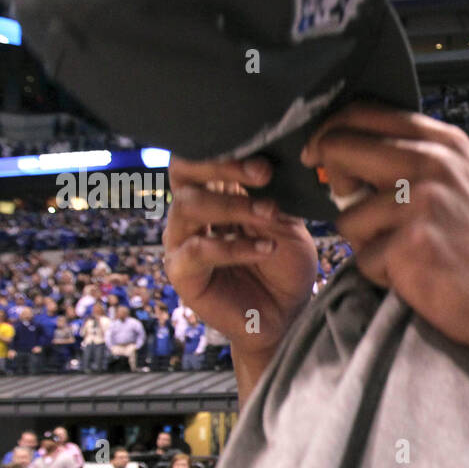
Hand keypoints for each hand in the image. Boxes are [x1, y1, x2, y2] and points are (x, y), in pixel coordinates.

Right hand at [162, 157, 317, 364]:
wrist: (287, 316)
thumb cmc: (285, 265)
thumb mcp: (286, 224)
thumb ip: (271, 196)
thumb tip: (264, 165)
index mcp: (213, 193)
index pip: (201, 157)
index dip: (227, 151)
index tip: (266, 162)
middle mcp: (191, 213)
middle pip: (183, 172)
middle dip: (222, 167)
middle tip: (263, 174)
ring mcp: (182, 241)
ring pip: (188, 207)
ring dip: (233, 206)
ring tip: (270, 214)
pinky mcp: (181, 273)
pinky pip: (197, 250)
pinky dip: (234, 246)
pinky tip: (265, 248)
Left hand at [301, 102, 468, 366]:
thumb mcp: (465, 182)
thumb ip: (418, 159)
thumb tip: (349, 149)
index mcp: (444, 142)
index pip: (362, 113)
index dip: (330, 133)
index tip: (318, 154)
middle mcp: (432, 162)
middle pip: (338, 148)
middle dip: (333, 181)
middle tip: (354, 209)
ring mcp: (420, 202)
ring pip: (346, 215)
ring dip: (365, 243)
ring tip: (408, 256)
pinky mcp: (409, 244)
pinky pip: (363, 258)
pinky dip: (382, 275)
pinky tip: (418, 278)